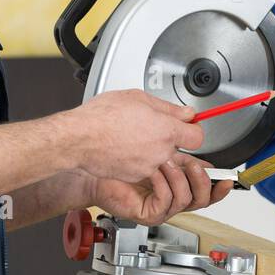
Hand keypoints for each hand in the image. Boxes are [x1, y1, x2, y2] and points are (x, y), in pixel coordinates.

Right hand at [63, 89, 203, 183]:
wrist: (77, 139)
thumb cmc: (102, 117)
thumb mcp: (138, 98)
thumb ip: (167, 107)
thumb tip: (185, 113)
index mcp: (166, 130)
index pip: (197, 137)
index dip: (192, 130)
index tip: (186, 125)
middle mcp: (161, 152)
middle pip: (177, 148)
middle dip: (167, 138)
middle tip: (150, 127)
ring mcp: (148, 167)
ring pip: (160, 158)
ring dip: (151, 149)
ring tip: (132, 136)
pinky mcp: (134, 176)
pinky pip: (143, 167)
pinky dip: (137, 159)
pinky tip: (123, 147)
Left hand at [89, 152, 233, 225]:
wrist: (95, 167)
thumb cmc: (118, 157)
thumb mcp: (157, 144)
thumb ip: (179, 140)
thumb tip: (198, 133)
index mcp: (178, 182)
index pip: (206, 189)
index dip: (219, 186)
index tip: (228, 178)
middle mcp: (171, 197)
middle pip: (202, 200)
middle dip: (203, 181)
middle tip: (195, 165)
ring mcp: (160, 207)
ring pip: (186, 201)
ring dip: (179, 178)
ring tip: (166, 162)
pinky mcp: (148, 213)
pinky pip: (167, 202)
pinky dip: (163, 184)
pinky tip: (154, 173)